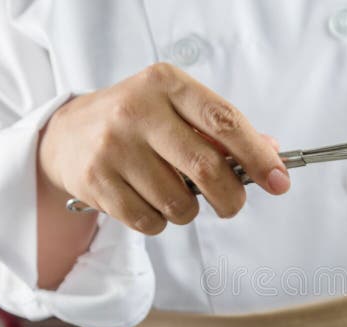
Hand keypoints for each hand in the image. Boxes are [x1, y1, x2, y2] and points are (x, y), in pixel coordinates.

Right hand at [38, 63, 289, 234]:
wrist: (66, 135)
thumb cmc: (138, 122)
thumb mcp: (178, 109)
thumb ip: (224, 130)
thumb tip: (273, 155)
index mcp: (167, 85)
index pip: (225, 122)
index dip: (258, 156)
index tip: (280, 182)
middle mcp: (138, 110)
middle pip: (207, 169)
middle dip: (231, 197)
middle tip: (231, 204)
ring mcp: (113, 147)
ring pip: (180, 204)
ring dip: (190, 211)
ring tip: (176, 195)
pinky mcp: (96, 181)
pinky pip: (151, 222)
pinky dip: (161, 222)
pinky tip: (149, 202)